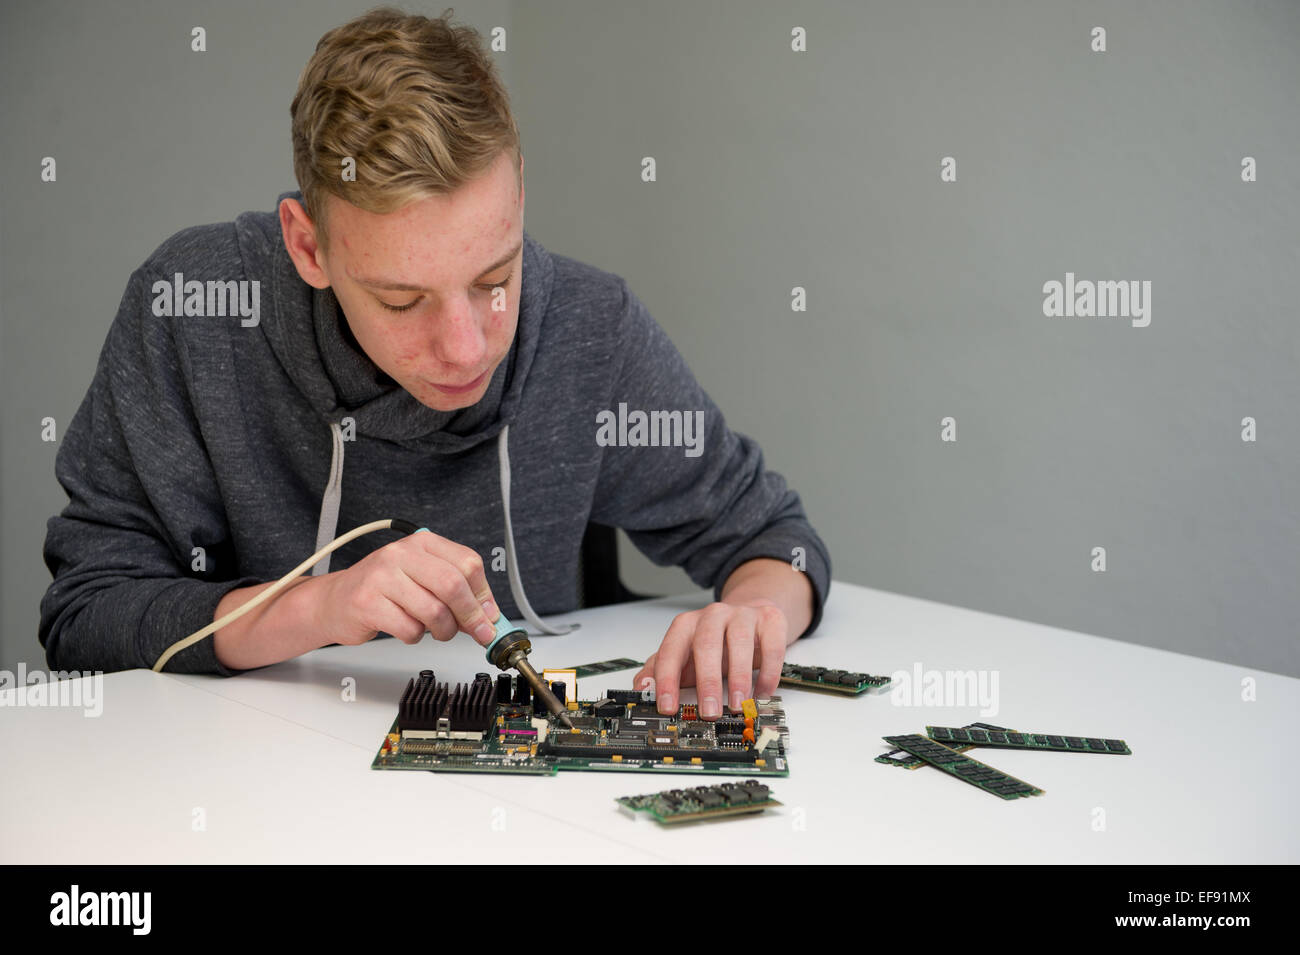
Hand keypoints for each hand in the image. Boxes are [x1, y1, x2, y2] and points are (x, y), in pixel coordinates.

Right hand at [309, 529, 499, 647]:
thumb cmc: (384, 590)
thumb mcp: (423, 578)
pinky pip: (410, 629)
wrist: (336, 600)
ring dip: (443, 631)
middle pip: (453, 585)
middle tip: (479, 633)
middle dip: (472, 616)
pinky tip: (408, 629)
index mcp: (421, 542)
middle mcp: (401, 554)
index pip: (468, 563)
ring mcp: (382, 577)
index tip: (490, 616)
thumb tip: (489, 615)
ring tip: (437, 631)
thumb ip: (456, 590)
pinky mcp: (368, 603)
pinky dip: (416, 637)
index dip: (484, 594)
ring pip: (434, 612)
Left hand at [631, 599, 788, 719]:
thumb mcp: (684, 656)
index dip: (667, 681)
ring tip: (739, 705)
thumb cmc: (715, 642)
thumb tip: (641, 688)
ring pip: (740, 642)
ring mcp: (743, 615)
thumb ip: (658, 670)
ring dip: (739, 677)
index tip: (668, 707)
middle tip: (709, 711)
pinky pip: (771, 645)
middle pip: (706, 644)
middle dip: (706, 681)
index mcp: (686, 625)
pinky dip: (768, 672)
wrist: (750, 616)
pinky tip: (763, 692)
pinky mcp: (770, 620)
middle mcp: (713, 615)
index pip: (670, 652)